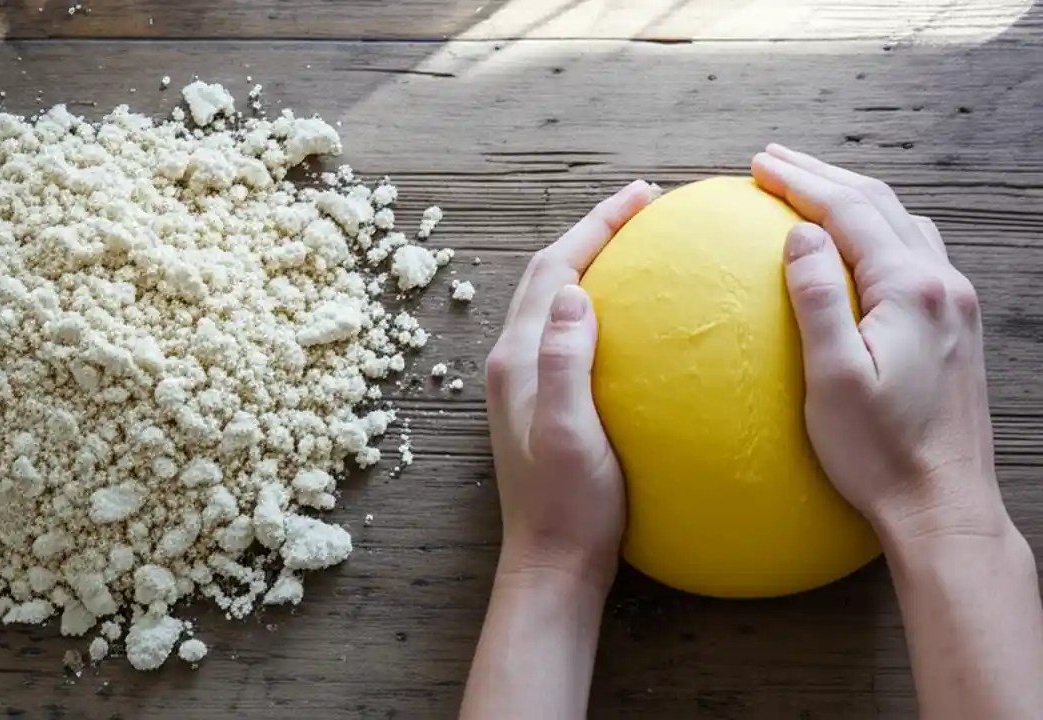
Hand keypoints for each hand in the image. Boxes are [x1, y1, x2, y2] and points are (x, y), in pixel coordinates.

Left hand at [484, 180, 657, 590]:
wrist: (552, 564)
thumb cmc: (569, 508)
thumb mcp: (569, 434)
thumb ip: (563, 363)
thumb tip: (571, 291)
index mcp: (516, 360)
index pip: (552, 269)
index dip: (594, 225)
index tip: (642, 197)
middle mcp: (513, 362)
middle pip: (549, 274)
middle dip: (593, 231)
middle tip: (644, 205)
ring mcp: (525, 382)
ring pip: (555, 299)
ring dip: (591, 261)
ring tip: (639, 243)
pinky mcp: (543, 401)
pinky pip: (568, 331)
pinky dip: (597, 301)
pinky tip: (635, 315)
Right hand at [751, 144, 1007, 544]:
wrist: (944, 505)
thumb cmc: (881, 453)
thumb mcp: (834, 379)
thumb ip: (818, 299)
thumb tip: (801, 234)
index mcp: (911, 291)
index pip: (849, 212)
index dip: (801, 181)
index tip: (759, 165)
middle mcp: (943, 286)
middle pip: (880, 204)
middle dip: (824, 175)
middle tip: (774, 160)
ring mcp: (956, 305)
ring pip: (902, 224)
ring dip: (852, 198)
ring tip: (809, 190)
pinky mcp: (956, 327)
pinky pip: (914, 253)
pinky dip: (876, 229)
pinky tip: (854, 244)